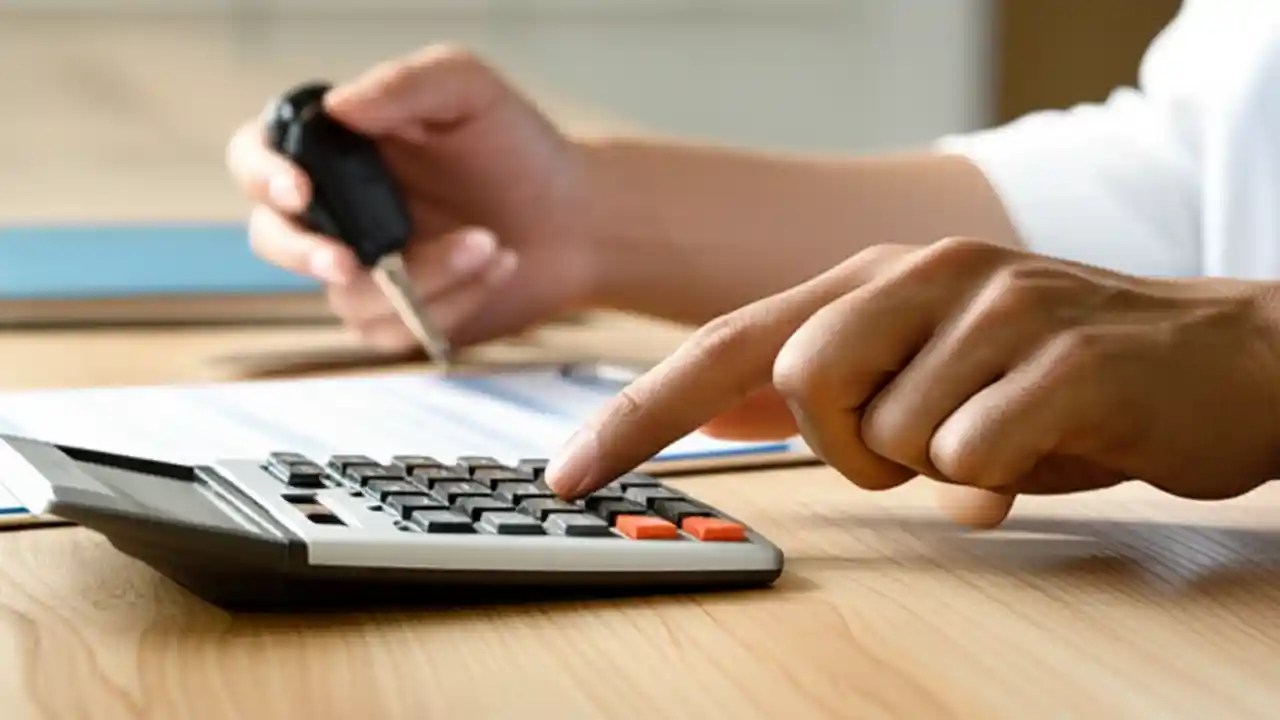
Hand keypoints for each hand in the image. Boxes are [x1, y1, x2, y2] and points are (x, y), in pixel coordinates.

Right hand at [226, 45, 594, 350]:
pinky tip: (493, 270)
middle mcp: (337, 209)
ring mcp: (361, 268)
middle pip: (270, 236)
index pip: (258, 154)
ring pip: (348, 294)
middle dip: (306, 253)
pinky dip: (449, 304)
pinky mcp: (394, 316)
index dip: (263, 174)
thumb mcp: (469, 91)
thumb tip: (338, 106)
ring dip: (426, 274)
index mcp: (337, 147)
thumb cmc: (520, 149)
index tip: (299, 191)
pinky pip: (392, 331)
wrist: (576, 220)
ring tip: (490, 243)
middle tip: (354, 261)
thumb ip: (406, 85)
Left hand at [545, 237, 1279, 527]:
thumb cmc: (1050, 377)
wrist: (1221, 357)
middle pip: (799, 382)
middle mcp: (921, 274)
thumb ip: (820, 384)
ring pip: (892, 428)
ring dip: (935, 464)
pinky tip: (1044, 448)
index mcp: (870, 280)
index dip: (638, 413)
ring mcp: (998, 304)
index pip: (724, 346)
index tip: (570, 475)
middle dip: (848, 447)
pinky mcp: (1070, 352)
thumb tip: (717, 408)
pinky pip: (980, 452)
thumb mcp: (921, 373)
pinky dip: (1000, 477)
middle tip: (921, 447)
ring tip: (997, 439)